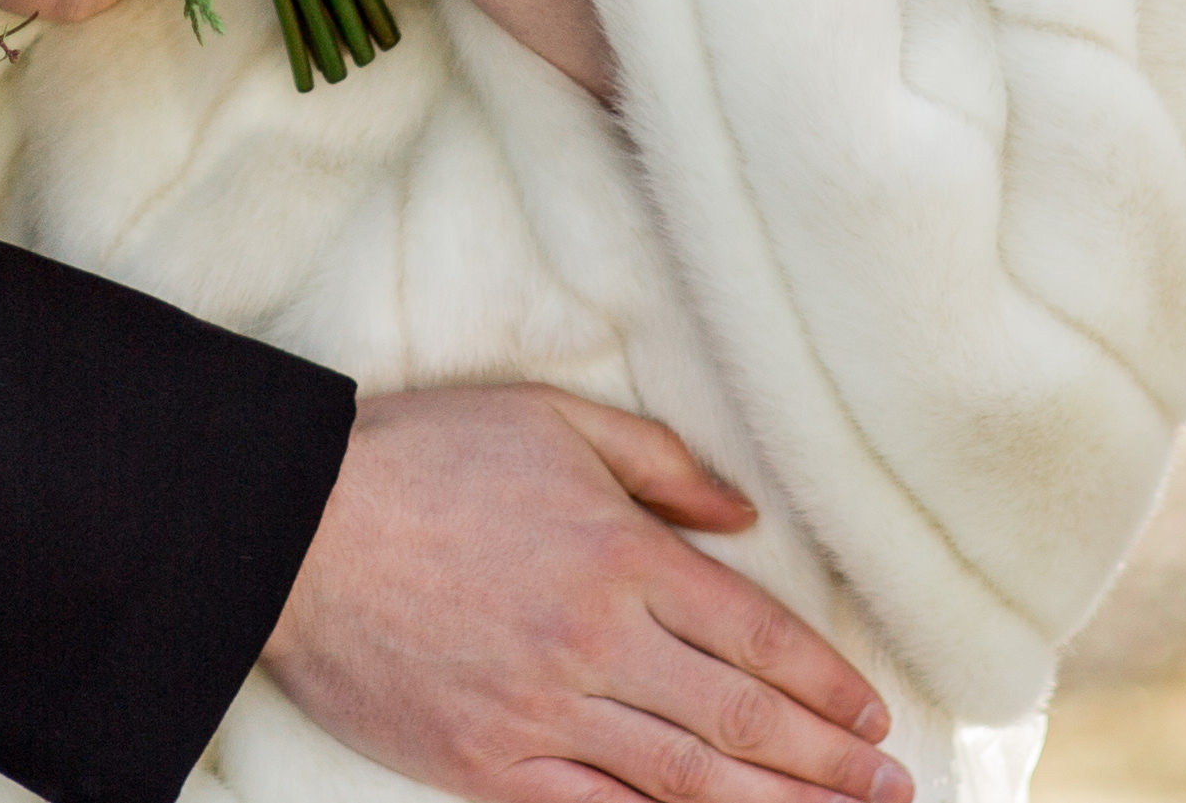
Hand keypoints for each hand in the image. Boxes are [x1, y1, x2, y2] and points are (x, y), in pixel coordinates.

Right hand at [261, 385, 904, 802]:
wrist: (292, 529)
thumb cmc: (421, 457)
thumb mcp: (552, 419)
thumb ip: (660, 464)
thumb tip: (743, 515)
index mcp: (623, 555)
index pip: (758, 636)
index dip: (825, 683)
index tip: (871, 715)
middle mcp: (599, 643)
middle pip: (742, 722)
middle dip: (830, 765)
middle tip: (893, 789)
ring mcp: (544, 714)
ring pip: (686, 783)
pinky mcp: (486, 766)